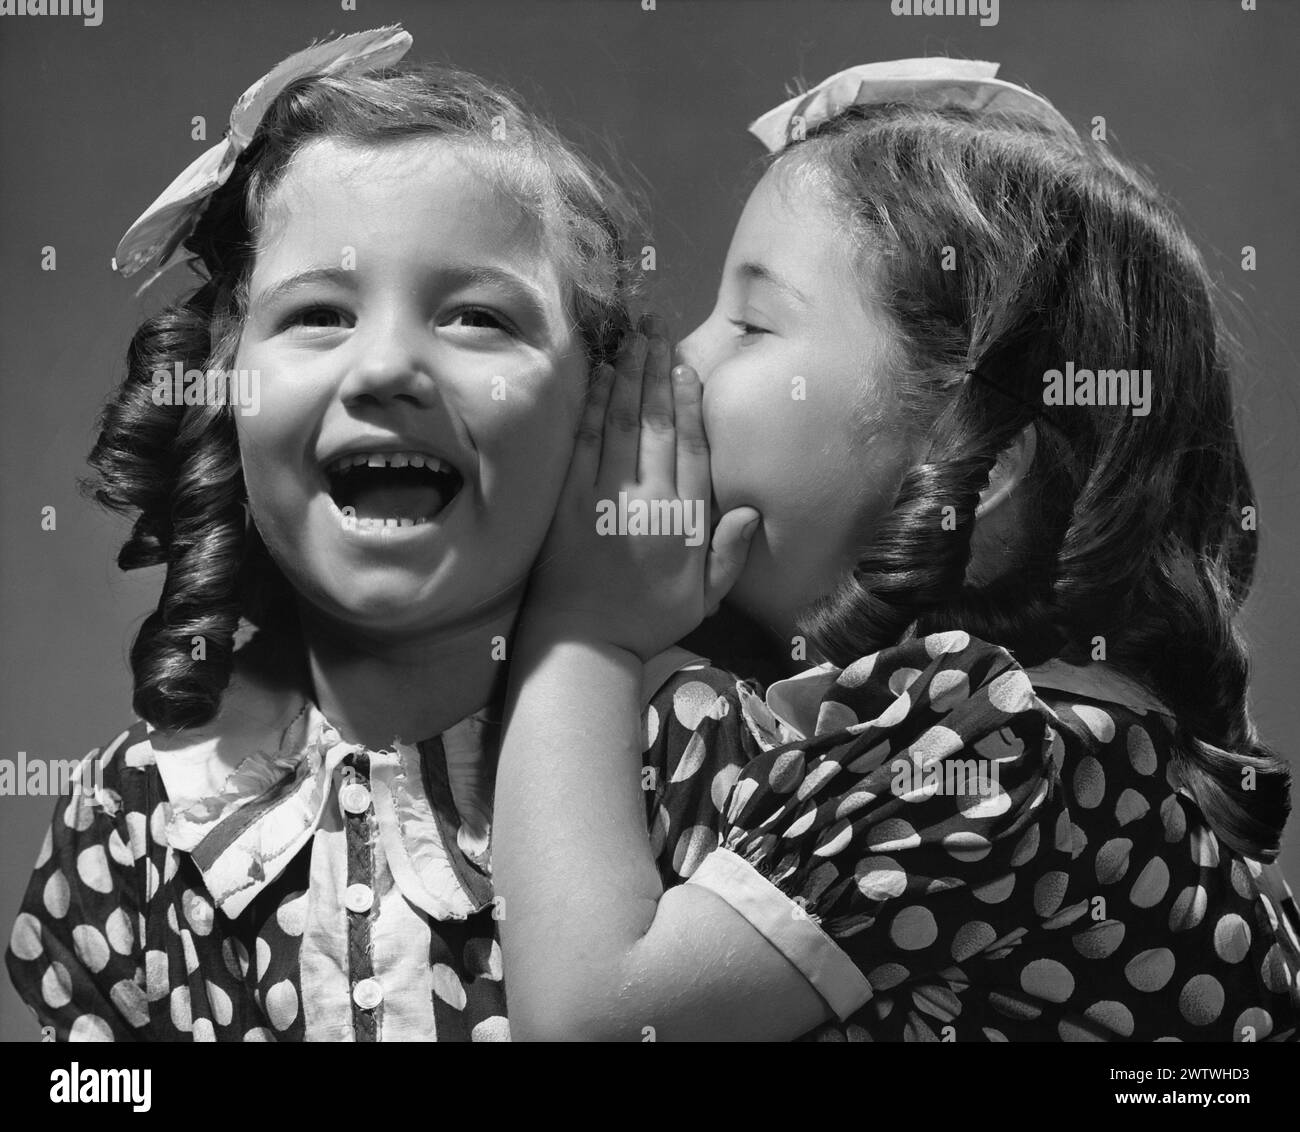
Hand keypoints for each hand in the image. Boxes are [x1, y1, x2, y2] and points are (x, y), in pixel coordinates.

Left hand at [522, 316, 760, 660]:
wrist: (583, 642)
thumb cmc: (647, 621)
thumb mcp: (703, 598)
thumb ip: (726, 554)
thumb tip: (750, 510)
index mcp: (682, 520)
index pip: (690, 448)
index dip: (688, 403)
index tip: (686, 368)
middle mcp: (646, 498)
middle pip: (654, 421)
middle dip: (656, 370)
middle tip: (657, 327)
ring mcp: (604, 495)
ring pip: (619, 421)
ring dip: (627, 374)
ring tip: (632, 337)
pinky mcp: (569, 499)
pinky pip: (584, 441)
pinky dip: (592, 405)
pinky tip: (599, 377)